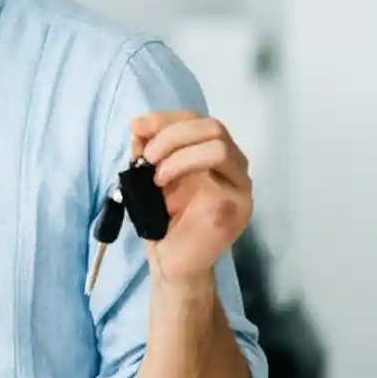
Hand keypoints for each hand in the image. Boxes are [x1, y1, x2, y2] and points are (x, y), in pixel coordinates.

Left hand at [132, 110, 252, 287]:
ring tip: (157, 175)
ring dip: (180, 154)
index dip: (165, 118)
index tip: (137, 128)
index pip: (196, 120)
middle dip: (172, 135)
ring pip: (220, 146)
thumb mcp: (148, 176)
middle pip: (212, 127)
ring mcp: (239, 184)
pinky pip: (221, 179)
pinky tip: (164, 190)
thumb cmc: (161, 217)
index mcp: (210, 152)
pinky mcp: (239, 205)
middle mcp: (232, 163)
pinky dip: (186, 173)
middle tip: (147, 157)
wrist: (170, 258)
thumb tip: (139, 127)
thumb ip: (147, 151)